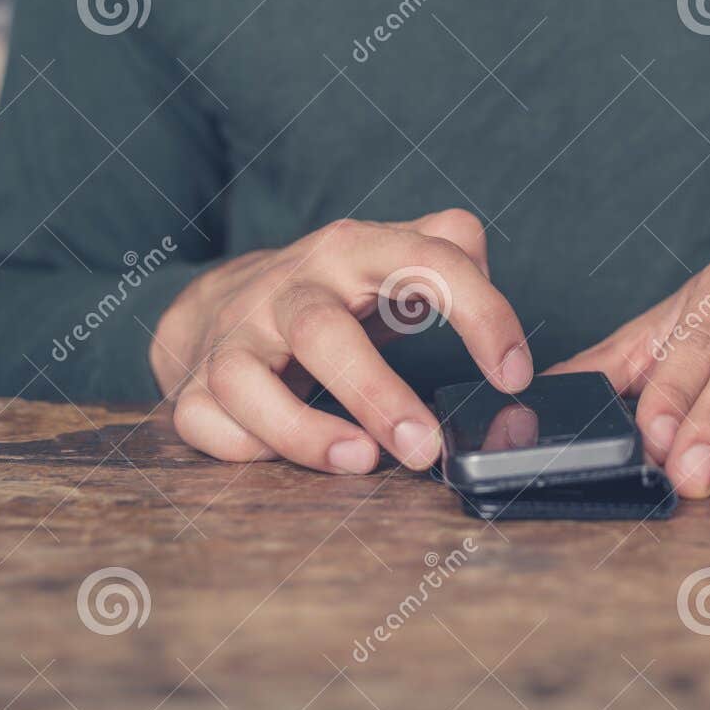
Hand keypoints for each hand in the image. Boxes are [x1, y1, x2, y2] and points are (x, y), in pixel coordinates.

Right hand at [154, 209, 531, 472]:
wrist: (221, 301)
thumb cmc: (332, 290)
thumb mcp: (390, 255)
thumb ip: (447, 248)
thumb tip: (482, 264)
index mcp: (354, 251)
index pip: (426, 260)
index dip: (479, 311)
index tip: (515, 374)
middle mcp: (290, 289)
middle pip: (323, 331)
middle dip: (376, 394)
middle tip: (426, 448)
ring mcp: (234, 337)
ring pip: (246, 382)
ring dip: (303, 432)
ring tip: (361, 462)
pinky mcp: (193, 386)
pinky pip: (205, 422)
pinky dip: (244, 449)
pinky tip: (287, 461)